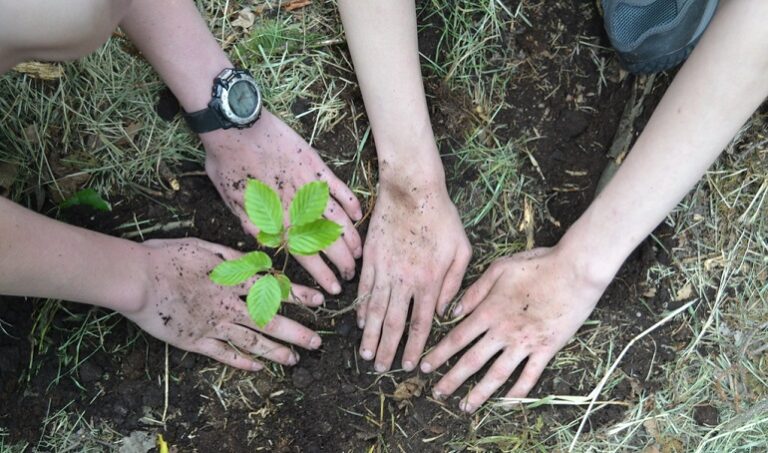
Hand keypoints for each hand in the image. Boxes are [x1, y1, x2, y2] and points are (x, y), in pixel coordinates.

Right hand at [121, 238, 324, 369]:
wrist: (136, 279)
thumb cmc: (167, 256)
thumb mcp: (204, 246)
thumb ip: (233, 255)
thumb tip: (258, 259)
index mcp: (232, 279)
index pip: (273, 288)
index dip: (298, 295)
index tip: (319, 302)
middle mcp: (228, 305)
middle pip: (268, 321)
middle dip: (296, 333)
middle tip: (316, 343)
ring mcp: (212, 325)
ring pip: (251, 341)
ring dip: (274, 352)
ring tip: (294, 361)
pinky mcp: (194, 341)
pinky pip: (223, 354)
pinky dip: (241, 362)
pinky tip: (257, 368)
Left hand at [201, 110, 362, 293]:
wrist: (235, 127)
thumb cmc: (228, 165)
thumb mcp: (233, 204)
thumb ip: (254, 227)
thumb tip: (269, 248)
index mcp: (277, 221)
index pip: (307, 257)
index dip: (323, 275)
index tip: (333, 289)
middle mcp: (298, 208)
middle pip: (329, 242)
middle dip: (344, 263)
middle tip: (351, 275)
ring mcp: (311, 187)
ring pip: (339, 220)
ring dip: (352, 239)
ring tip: (360, 254)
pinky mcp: (316, 166)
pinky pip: (340, 189)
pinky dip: (352, 203)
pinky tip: (359, 216)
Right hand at [357, 182, 470, 371]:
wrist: (412, 189)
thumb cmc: (442, 217)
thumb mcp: (462, 249)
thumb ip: (455, 283)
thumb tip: (444, 310)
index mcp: (431, 280)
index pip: (421, 322)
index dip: (414, 347)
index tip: (410, 365)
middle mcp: (406, 280)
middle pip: (395, 323)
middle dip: (388, 349)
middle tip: (381, 368)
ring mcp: (385, 269)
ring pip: (376, 310)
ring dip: (371, 336)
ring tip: (366, 354)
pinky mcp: (371, 258)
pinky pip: (365, 289)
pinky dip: (362, 308)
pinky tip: (361, 322)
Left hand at [420, 246, 608, 411]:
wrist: (575, 271)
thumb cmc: (537, 264)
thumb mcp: (499, 268)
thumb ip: (475, 291)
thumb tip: (453, 311)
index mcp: (489, 311)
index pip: (456, 338)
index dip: (439, 354)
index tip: (426, 367)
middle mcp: (503, 331)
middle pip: (471, 360)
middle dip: (451, 379)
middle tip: (437, 393)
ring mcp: (525, 343)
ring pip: (496, 374)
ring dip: (479, 393)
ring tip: (465, 407)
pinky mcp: (546, 349)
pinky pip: (530, 376)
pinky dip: (518, 392)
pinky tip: (507, 403)